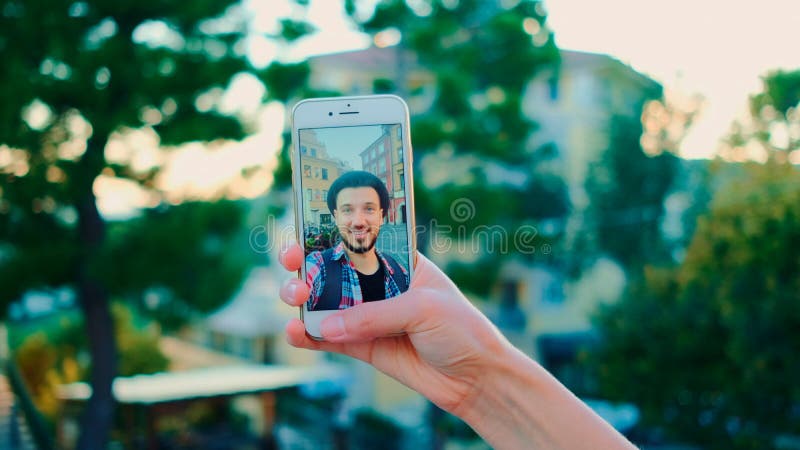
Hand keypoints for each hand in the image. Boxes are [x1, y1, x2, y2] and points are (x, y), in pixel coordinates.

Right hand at [278, 242, 511, 416]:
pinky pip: (328, 339)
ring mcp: (369, 317)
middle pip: (334, 270)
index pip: (361, 241)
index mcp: (400, 262)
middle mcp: (380, 286)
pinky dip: (308, 336)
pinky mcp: (364, 348)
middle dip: (308, 263)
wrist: (476, 378)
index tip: (306, 230)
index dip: (331, 235)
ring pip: (325, 303)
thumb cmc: (461, 329)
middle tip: (293, 263)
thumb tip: (328, 325)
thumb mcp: (422, 309)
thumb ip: (374, 315)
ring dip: (303, 298)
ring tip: (296, 298)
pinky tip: (295, 331)